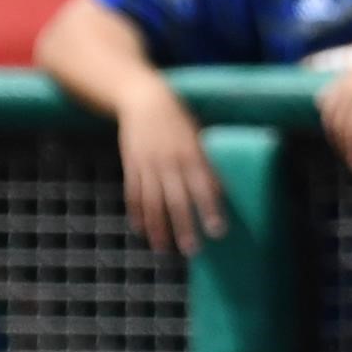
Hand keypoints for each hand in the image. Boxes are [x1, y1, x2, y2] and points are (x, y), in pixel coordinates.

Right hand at [118, 90, 226, 255]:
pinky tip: (141, 230)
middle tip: (192, 250)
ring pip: (152, 202)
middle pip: (176, 200)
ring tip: (163, 249)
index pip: (203, 187)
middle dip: (184, 226)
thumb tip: (221, 193)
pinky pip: (133, 193)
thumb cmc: (179, 123)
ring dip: (158, 227)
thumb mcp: (198, 139)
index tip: (218, 231)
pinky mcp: (131, 165)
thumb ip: (207, 166)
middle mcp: (169, 162)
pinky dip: (137, 213)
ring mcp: (147, 164)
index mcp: (191, 155)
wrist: (144, 101)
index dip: (211, 210)